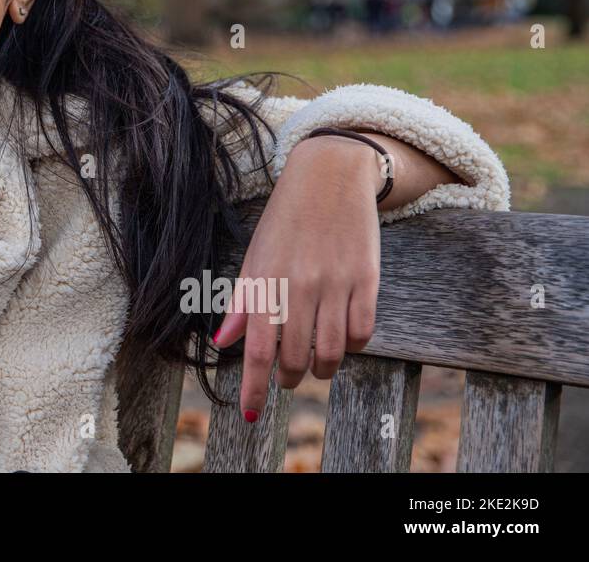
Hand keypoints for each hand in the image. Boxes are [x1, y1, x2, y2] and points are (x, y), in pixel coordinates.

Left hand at [212, 136, 382, 421]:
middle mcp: (299, 285)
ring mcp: (335, 282)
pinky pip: (362, 332)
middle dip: (288, 377)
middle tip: (286, 376)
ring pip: (332, 352)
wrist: (329, 175)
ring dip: (321, 369)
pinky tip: (342, 340)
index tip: (251, 412)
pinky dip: (352, 346)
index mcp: (265, 280)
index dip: (254, 386)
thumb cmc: (285, 219)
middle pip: (295, 357)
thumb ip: (242, 301)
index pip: (257, 348)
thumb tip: (222, 341)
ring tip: (314, 366)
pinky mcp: (367, 278)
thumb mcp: (255, 255)